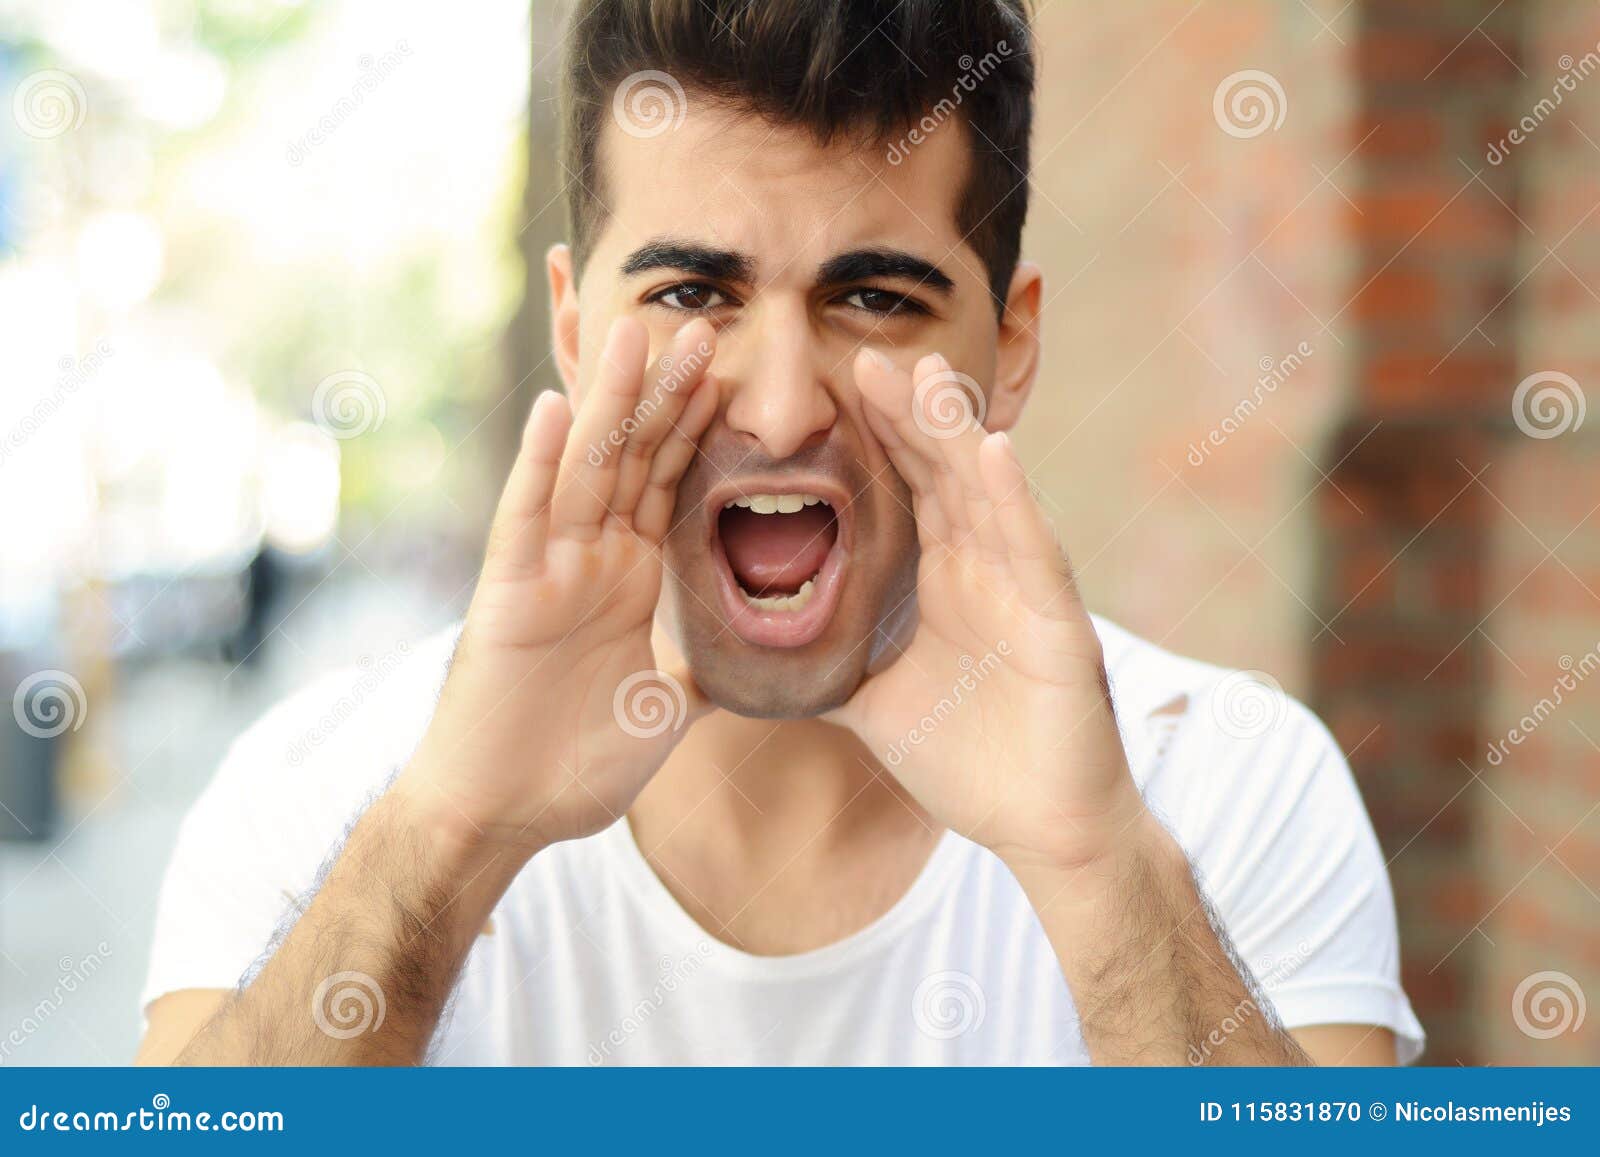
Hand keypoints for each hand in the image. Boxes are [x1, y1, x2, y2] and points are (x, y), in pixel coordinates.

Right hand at [396, 317, 718, 857]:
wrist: (504, 813)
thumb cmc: (573, 761)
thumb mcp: (665, 707)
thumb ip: (702, 670)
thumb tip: (758, 664)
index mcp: (628, 575)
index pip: (668, 483)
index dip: (699, 428)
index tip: (733, 372)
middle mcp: (590, 558)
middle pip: (633, 457)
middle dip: (666, 393)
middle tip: (704, 328)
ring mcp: (548, 568)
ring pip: (586, 468)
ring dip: (610, 401)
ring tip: (635, 333)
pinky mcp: (509, 592)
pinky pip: (527, 518)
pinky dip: (541, 464)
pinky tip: (558, 410)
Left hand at [828, 349, 1147, 871]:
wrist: (1041, 828)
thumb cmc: (966, 763)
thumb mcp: (871, 704)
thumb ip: (816, 669)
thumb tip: (738, 659)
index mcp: (943, 582)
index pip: (906, 493)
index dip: (874, 441)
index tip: (832, 389)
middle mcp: (985, 571)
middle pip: (942, 477)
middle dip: (908, 417)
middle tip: (867, 359)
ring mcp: (1024, 591)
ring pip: (987, 497)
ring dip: (957, 434)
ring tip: (925, 378)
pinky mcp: (1059, 621)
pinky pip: (1033, 550)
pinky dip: (1014, 500)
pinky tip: (994, 450)